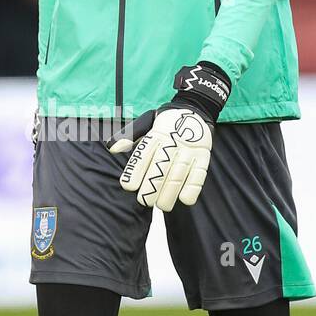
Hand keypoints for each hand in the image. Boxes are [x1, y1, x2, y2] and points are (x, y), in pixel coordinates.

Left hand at [107, 62, 230, 211]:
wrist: (194, 110)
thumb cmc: (165, 123)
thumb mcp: (146, 123)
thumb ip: (129, 136)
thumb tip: (112, 148)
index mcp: (157, 134)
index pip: (144, 154)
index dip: (136, 170)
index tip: (128, 186)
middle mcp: (173, 141)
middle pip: (162, 166)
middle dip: (152, 186)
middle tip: (144, 201)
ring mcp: (190, 149)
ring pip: (179, 173)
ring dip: (170, 192)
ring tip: (162, 206)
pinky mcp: (204, 156)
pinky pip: (200, 173)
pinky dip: (193, 187)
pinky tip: (184, 199)